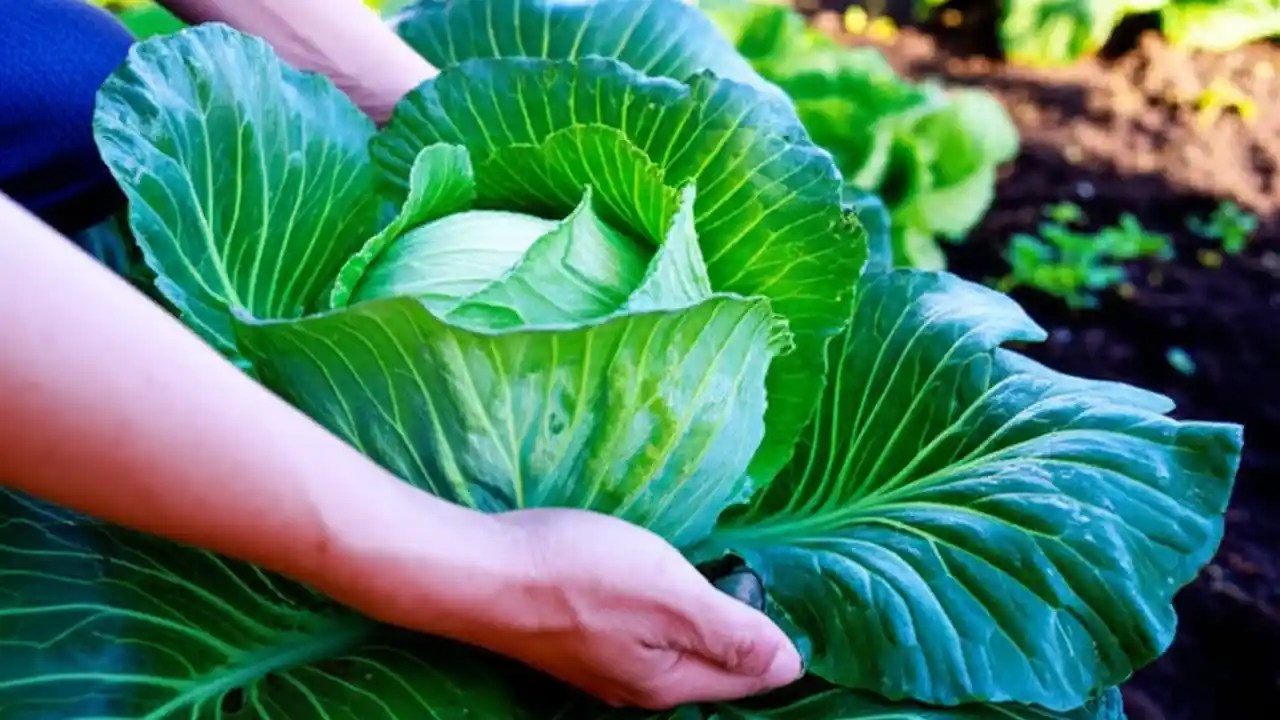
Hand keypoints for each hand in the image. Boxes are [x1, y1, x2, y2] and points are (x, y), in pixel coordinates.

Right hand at [478, 508, 802, 708]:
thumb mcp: (670, 594)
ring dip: (700, 624)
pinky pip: (639, 636)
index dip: (777, 643)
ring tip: (716, 581)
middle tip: (761, 585)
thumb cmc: (578, 575)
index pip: (750, 678)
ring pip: (674, 652)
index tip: (788, 598)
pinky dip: (660, 614)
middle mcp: (637, 686)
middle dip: (742, 637)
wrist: (478, 573)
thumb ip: (733, 631)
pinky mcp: (572, 641)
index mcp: (669, 680)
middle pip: (711, 669)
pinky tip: (652, 585)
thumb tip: (793, 667)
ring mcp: (600, 667)